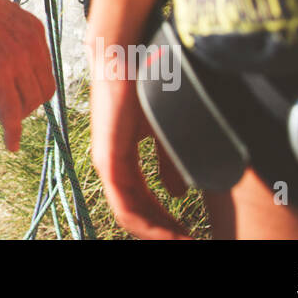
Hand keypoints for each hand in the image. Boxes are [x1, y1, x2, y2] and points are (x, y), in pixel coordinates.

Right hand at [0, 0, 55, 151]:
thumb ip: (9, 42)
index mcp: (35, 31)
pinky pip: (13, 112)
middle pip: (43, 90)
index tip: (18, 95)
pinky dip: (12, 131)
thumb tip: (1, 70)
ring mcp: (18, 61)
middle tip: (7, 109)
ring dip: (16, 116)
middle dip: (28, 105)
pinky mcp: (0, 74)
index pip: (46, 70)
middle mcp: (33, 46)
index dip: (33, 88)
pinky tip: (9, 143)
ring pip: (29, 103)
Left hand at [87, 30, 189, 238]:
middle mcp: (111, 165)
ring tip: (185, 243)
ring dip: (159, 235)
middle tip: (190, 244)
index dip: (166, 225)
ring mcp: (107, 163)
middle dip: (165, 234)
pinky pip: (125, 206)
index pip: (143, 204)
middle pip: (138, 215)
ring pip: (131, 216)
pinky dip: (148, 225)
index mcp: (123, 159)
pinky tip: (170, 235)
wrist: (127, 54)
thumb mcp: (163, 132)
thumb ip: (168, 164)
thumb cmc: (145, 85)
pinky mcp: (108, 159)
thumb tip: (177, 194)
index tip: (190, 236)